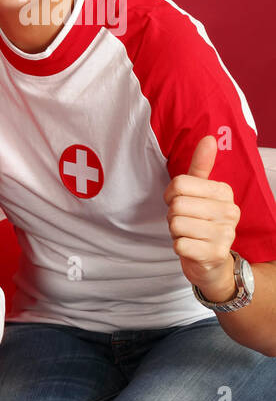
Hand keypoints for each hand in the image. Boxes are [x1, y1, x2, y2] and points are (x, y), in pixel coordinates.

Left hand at [165, 135, 240, 301]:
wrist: (211, 262)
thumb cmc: (200, 223)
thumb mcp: (200, 193)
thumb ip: (201, 166)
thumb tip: (208, 138)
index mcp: (224, 192)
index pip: (179, 183)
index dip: (171, 195)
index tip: (180, 203)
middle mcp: (230, 211)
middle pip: (176, 205)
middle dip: (173, 215)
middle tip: (185, 222)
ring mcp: (225, 234)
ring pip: (176, 224)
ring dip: (175, 232)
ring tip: (188, 234)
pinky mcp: (215, 254)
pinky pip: (179, 245)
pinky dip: (178, 247)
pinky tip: (191, 247)